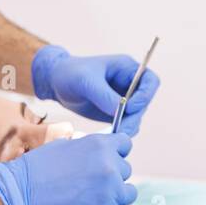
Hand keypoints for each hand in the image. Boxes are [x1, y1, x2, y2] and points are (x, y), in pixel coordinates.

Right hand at [0, 133, 136, 204]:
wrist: (20, 195)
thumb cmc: (36, 170)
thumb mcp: (64, 146)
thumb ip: (88, 149)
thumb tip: (100, 154)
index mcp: (99, 145)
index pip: (125, 145)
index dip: (117, 153)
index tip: (110, 160)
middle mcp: (109, 165)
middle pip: (125, 170)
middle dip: (112, 176)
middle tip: (92, 184)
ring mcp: (109, 190)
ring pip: (128, 192)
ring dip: (116, 195)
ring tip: (96, 199)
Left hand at [31, 45, 160, 135]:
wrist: (55, 82)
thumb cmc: (71, 73)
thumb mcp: (86, 82)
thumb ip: (104, 95)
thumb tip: (122, 111)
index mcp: (127, 69)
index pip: (150, 81)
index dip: (145, 95)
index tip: (130, 107)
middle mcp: (129, 84)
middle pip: (144, 103)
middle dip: (135, 116)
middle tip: (122, 130)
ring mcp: (123, 99)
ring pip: (136, 116)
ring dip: (128, 126)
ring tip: (114, 134)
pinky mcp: (114, 112)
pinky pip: (124, 123)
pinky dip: (120, 130)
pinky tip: (109, 135)